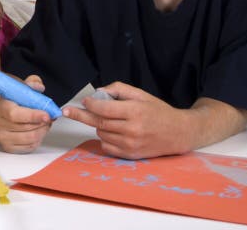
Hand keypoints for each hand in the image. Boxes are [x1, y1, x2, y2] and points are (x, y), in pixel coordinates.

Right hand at [0, 74, 51, 152]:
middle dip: (42, 123)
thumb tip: (39, 87)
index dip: (33, 116)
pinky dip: (39, 139)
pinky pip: (30, 146)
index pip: (15, 115)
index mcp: (0, 107)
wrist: (7, 110)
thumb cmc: (16, 99)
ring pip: (30, 138)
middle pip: (25, 128)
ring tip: (45, 123)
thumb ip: (32, 83)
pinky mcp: (9, 147)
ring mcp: (2, 137)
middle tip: (50, 117)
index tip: (47, 115)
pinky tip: (38, 130)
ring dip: (42, 131)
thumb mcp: (23, 87)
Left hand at [63, 82, 189, 158]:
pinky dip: (104, 138)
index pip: (104, 109)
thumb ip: (118, 89)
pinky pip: (106, 146)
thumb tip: (98, 92)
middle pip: (99, 122)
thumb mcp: (140, 94)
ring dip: (99, 125)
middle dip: (82, 115)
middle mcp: (132, 129)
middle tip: (68, 110)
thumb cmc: (158, 111)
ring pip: (101, 134)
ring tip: (110, 120)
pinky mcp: (130, 155)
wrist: (178, 133)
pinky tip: (113, 132)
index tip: (84, 101)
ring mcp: (130, 144)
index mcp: (134, 112)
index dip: (90, 104)